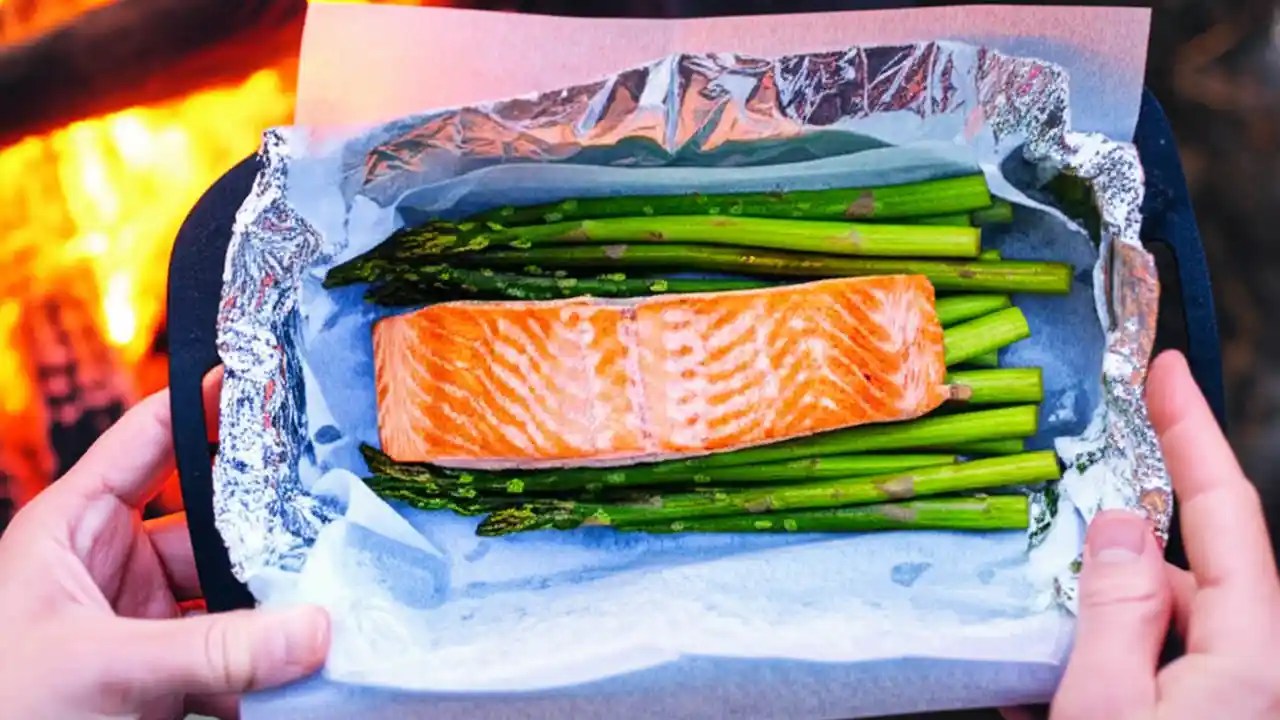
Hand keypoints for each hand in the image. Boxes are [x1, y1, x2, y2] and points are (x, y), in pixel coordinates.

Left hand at [0, 370, 329, 719]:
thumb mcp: (100, 667)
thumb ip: (214, 650)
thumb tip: (316, 630)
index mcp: (75, 525)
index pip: (151, 437)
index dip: (209, 403)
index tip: (277, 377)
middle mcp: (112, 564)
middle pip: (213, 525)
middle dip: (271, 532)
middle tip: (337, 521)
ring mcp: (141, 623)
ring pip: (230, 596)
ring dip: (276, 609)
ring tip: (334, 607)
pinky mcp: (163, 677)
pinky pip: (231, 657)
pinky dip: (267, 667)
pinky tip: (306, 670)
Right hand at [1048, 350, 1279, 717]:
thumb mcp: (1106, 709)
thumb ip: (1115, 611)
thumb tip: (1117, 526)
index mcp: (1252, 655)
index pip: (1225, 511)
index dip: (1192, 430)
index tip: (1163, 370)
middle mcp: (1255, 667)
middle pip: (1179, 576)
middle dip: (1105, 567)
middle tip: (1032, 583)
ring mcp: (1231, 696)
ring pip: (1156, 626)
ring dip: (1091, 634)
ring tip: (1030, 670)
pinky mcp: (1203, 716)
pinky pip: (1151, 672)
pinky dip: (1096, 673)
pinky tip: (1043, 697)